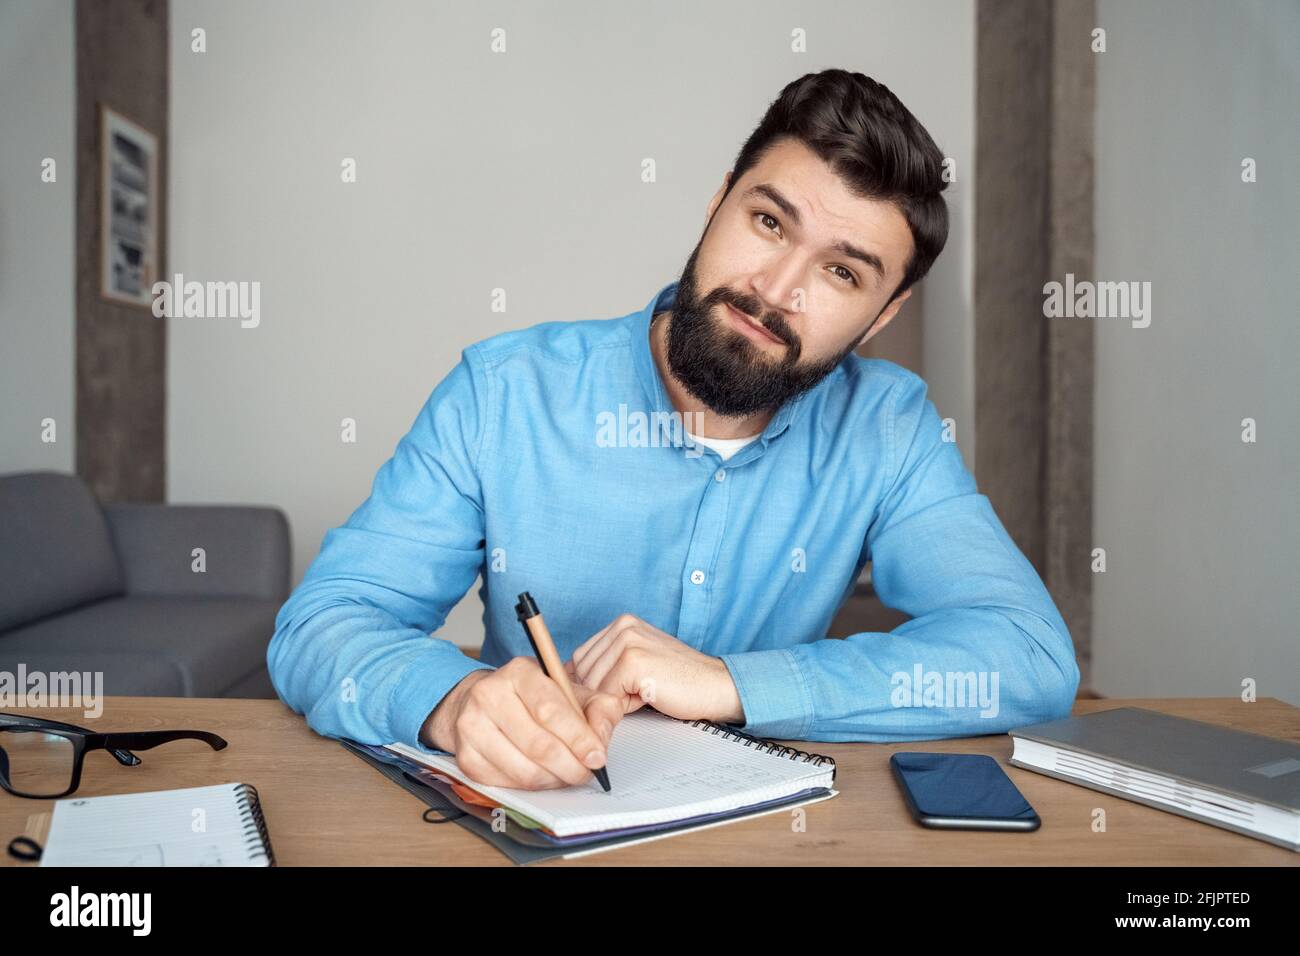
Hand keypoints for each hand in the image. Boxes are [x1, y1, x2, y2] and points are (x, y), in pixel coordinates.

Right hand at [421, 657, 624, 790]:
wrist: (483, 703)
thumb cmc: (532, 698)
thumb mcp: (569, 691)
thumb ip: (597, 707)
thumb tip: (601, 738)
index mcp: (519, 672)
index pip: (550, 709)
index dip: (578, 738)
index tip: (597, 757)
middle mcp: (489, 694)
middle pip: (538, 745)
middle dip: (570, 766)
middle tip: (585, 772)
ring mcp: (471, 726)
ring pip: (524, 769)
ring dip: (553, 779)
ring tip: (565, 773)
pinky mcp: (465, 756)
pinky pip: (507, 783)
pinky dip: (532, 786)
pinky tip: (542, 774)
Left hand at [566, 613, 744, 723]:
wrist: (716, 686)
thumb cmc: (680, 680)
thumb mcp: (638, 664)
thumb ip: (607, 665)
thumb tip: (568, 683)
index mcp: (622, 623)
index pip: (580, 657)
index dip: (588, 683)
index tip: (602, 696)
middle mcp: (623, 627)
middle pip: (581, 671)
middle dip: (600, 693)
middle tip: (630, 698)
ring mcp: (628, 641)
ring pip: (592, 684)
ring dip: (613, 700)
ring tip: (642, 695)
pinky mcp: (633, 661)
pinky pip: (607, 695)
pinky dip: (623, 705)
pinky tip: (647, 697)